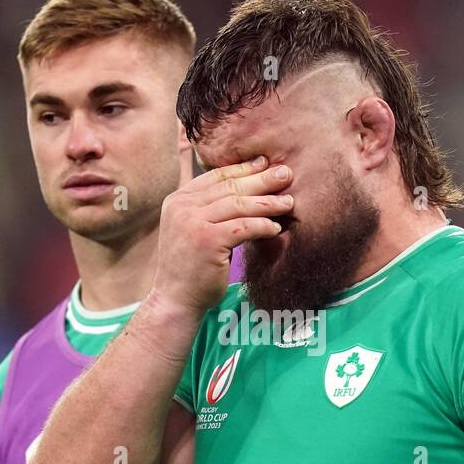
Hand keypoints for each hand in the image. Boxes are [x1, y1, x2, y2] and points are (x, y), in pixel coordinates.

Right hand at [153, 156, 292, 317]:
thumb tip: (247, 191)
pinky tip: (275, 228)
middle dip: (261, 179)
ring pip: (238, 204)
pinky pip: (243, 226)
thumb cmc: (190, 268)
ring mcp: (192, 223)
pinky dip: (262, 225)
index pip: (215, 176)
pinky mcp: (207, 240)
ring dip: (267, 202)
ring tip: (288, 202)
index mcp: (177, 200)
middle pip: (230, 186)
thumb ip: (209, 210)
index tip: (265, 163)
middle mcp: (182, 207)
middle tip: (286, 174)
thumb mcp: (193, 230)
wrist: (175, 300)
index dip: (243, 169)